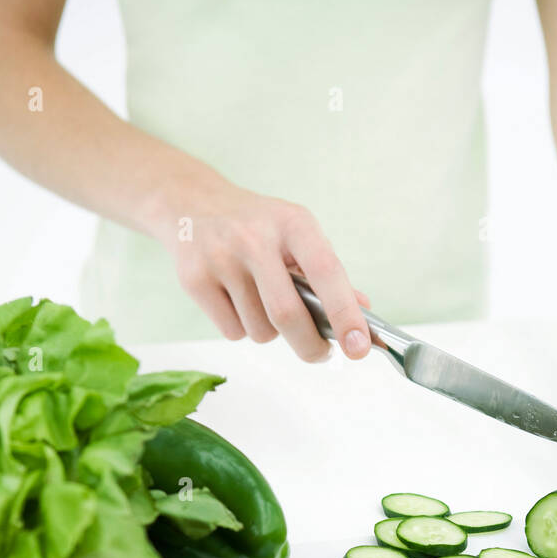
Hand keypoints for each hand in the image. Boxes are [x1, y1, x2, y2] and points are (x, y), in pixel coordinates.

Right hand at [156, 174, 370, 361]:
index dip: (345, 314)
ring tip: (262, 303)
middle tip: (320, 353)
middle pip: (287, 314)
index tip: (360, 347)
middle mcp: (255, 237)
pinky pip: (232, 331)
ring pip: (260, 330)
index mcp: (293, 223)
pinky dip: (242, 329)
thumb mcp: (297, 233)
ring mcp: (221, 258)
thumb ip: (328, 274)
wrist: (192, 204)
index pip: (326, 273)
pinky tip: (235, 301)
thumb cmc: (257, 226)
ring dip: (270, 332)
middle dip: (309, 346)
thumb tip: (364, 314)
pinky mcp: (194, 279)